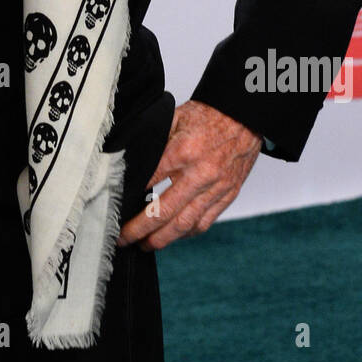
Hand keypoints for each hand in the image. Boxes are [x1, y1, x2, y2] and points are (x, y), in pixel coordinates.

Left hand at [116, 100, 260, 250]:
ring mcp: (216, 188)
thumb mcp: (174, 119)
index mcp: (183, 152)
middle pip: (164, 212)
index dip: (130, 197)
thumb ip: (155, 142)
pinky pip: (205, 222)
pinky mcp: (228, 195)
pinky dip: (186, 233)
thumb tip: (130, 161)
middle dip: (140, 229)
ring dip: (162, 239)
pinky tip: (173, 236)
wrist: (245, 116)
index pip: (149, 181)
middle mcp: (200, 174)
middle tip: (123, 239)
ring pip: (185, 224)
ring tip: (145, 245)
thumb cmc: (209, 116)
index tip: (116, 207)